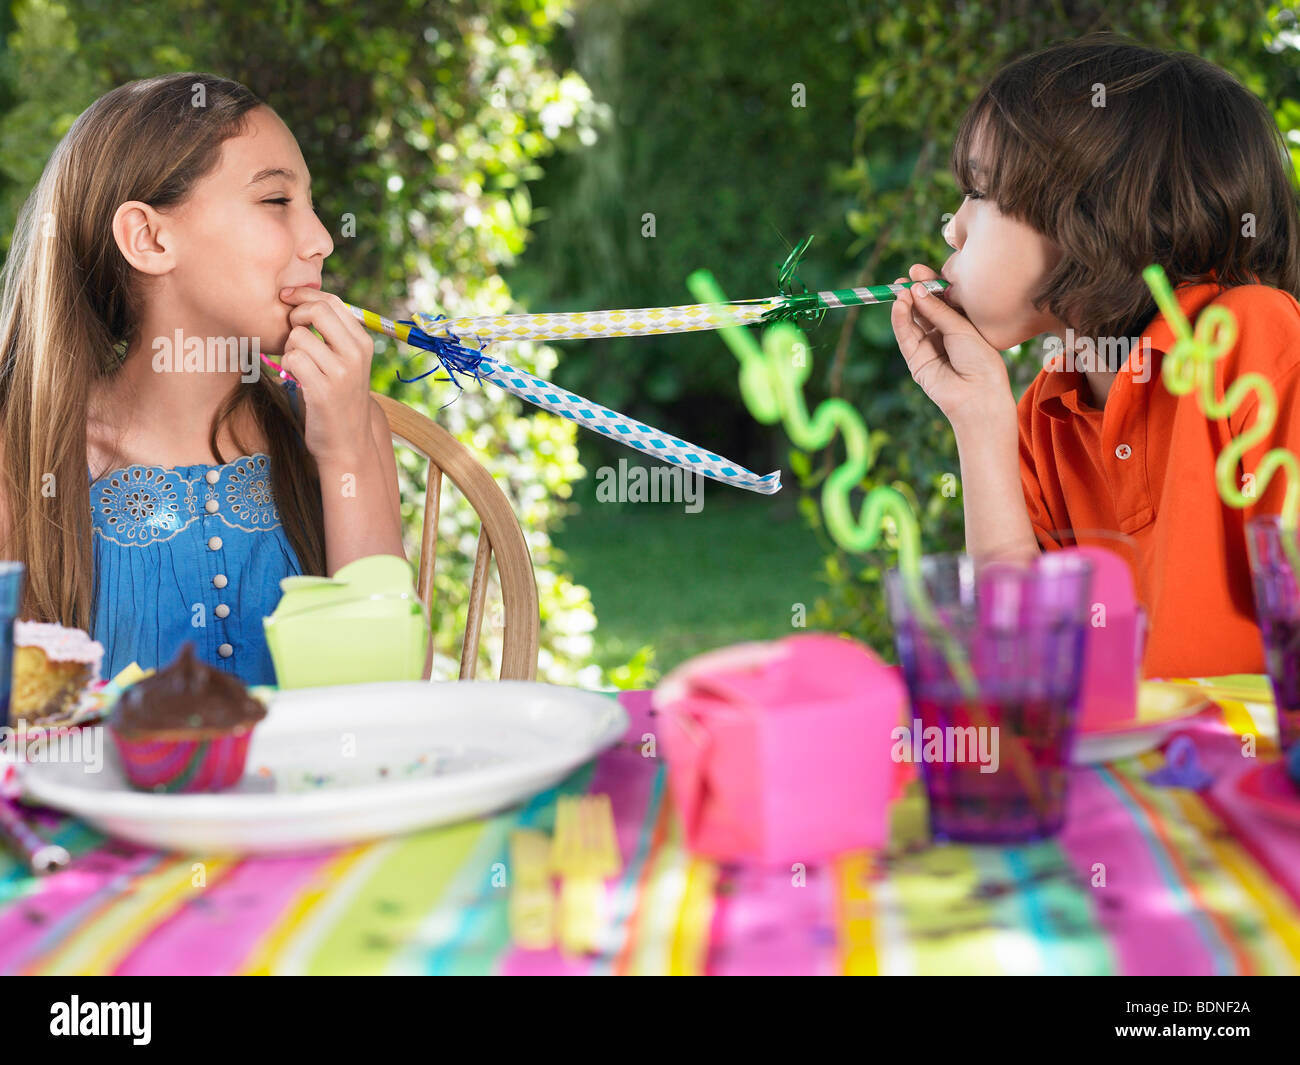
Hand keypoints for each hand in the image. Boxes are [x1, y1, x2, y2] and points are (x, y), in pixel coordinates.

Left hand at [278, 286, 374, 464]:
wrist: (347, 443)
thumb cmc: (339, 398)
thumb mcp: (347, 363)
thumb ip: (333, 335)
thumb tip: (303, 301)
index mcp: (363, 343)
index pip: (332, 302)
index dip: (305, 295)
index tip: (287, 298)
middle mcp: (356, 354)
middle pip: (316, 311)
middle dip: (295, 317)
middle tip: (291, 334)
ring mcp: (342, 372)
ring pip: (298, 337)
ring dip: (289, 349)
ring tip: (297, 365)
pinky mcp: (323, 390)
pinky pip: (292, 359)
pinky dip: (286, 367)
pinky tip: (294, 378)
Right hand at [890, 263, 1014, 429]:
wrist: (979, 394)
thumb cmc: (980, 360)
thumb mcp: (961, 327)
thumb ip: (937, 309)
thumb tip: (915, 290)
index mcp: (961, 325)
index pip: (940, 301)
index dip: (929, 286)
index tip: (917, 271)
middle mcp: (943, 335)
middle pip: (924, 309)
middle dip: (914, 293)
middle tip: (905, 277)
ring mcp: (928, 348)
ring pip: (912, 322)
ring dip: (905, 305)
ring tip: (901, 291)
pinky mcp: (916, 361)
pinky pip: (905, 337)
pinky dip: (900, 321)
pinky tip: (899, 306)